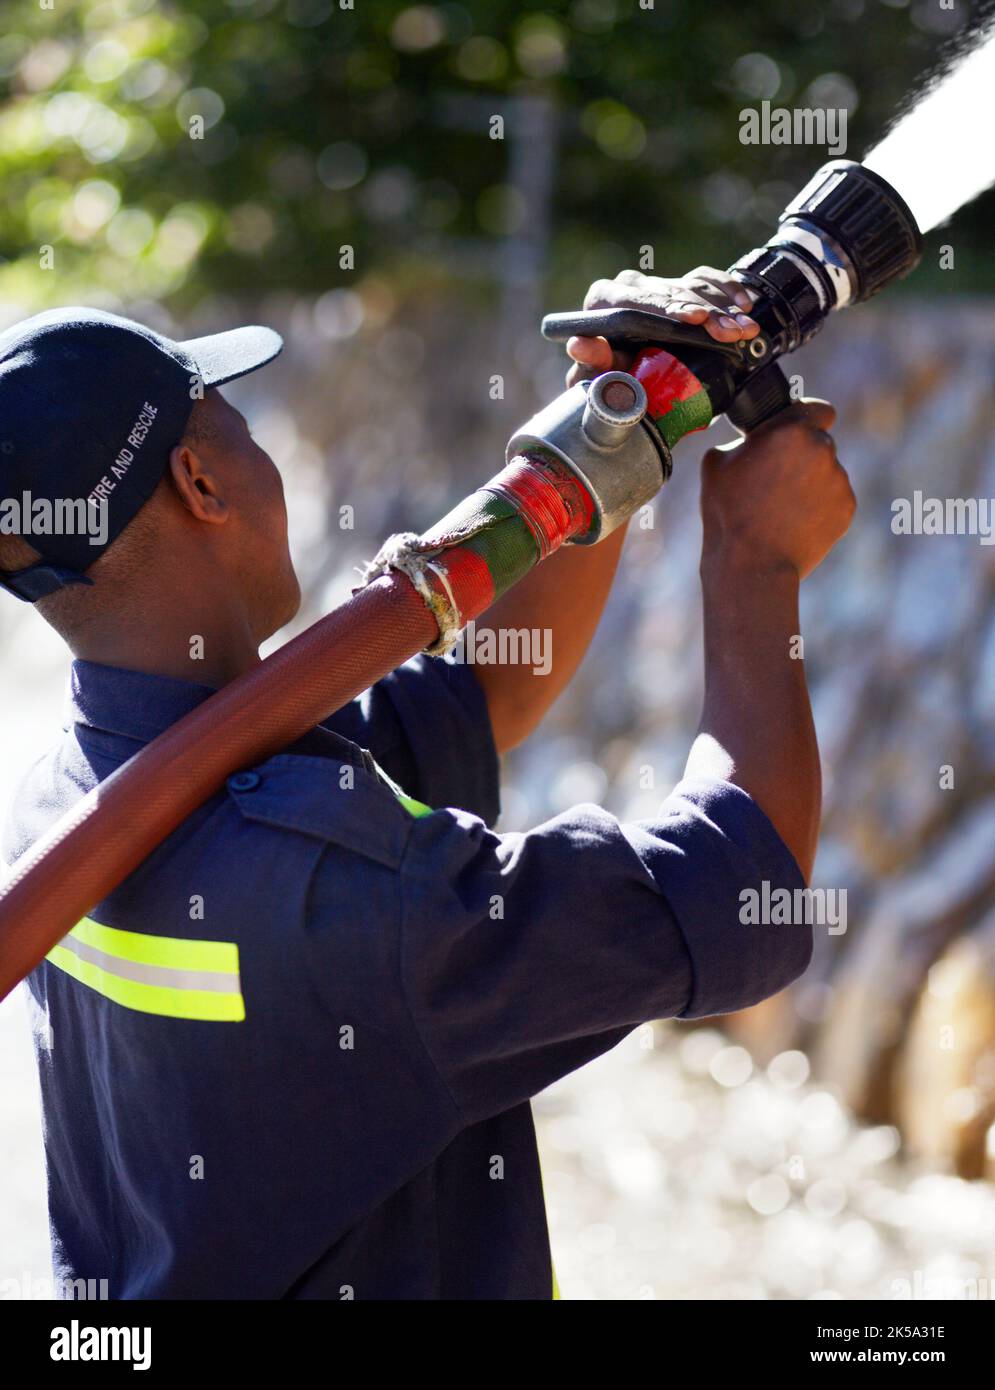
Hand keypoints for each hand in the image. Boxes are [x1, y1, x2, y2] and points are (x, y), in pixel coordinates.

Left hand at [565, 266, 759, 386]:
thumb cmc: (608, 376)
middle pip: (673, 295)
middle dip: (707, 314)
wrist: (626, 374)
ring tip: (745, 330)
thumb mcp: (597, 375)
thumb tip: (579, 344)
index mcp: (604, 299)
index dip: (669, 308)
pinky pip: (707, 279)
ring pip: (694, 288)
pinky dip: (728, 291)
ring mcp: (657, 283)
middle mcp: (630, 284)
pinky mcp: (679, 283)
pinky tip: (745, 304)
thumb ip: (591, 363)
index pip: (638, 300)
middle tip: (731, 332)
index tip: (694, 320)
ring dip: (724, 310)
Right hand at [700, 400, 854, 580]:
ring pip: (827, 472)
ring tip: (781, 510)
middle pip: (819, 443)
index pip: (818, 410)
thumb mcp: (715, 463)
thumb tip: (751, 443)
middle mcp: (822, 449)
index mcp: (791, 431)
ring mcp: (839, 480)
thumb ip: (741, 441)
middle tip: (775, 482)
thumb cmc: (728, 513)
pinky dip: (820, 507)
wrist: (752, 565)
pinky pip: (834, 498)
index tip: (798, 432)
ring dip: (811, 483)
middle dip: (802, 456)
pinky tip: (794, 523)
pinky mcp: (847, 508)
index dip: (807, 419)